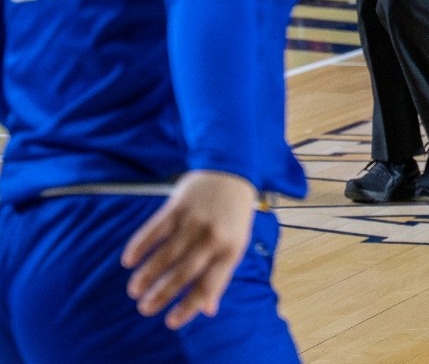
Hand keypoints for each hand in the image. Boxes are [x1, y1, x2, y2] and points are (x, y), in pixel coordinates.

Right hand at [121, 171, 257, 329]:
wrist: (232, 171)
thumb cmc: (233, 216)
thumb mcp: (236, 244)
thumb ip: (220, 275)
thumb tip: (208, 310)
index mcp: (231, 250)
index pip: (209, 285)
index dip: (189, 306)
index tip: (170, 322)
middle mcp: (213, 238)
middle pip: (184, 273)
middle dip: (163, 294)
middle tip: (145, 309)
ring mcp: (195, 221)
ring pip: (166, 254)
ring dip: (148, 275)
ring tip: (135, 291)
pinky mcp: (178, 206)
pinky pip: (154, 230)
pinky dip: (140, 246)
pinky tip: (128, 261)